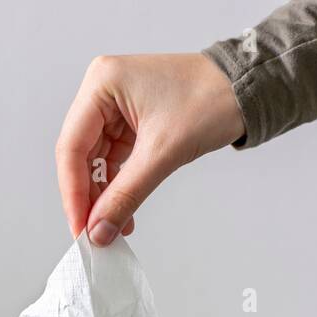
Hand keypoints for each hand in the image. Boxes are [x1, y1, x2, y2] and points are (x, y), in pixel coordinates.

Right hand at [55, 53, 245, 245]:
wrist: (245, 89)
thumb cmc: (211, 101)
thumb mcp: (163, 153)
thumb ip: (126, 195)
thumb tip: (98, 231)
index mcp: (102, 83)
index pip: (71, 146)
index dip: (72, 193)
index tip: (79, 228)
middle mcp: (102, 90)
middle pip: (79, 155)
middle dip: (87, 197)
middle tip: (94, 233)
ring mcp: (115, 105)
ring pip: (95, 161)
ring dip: (103, 196)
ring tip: (113, 227)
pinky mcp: (129, 120)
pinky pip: (114, 159)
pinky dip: (118, 186)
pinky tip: (123, 211)